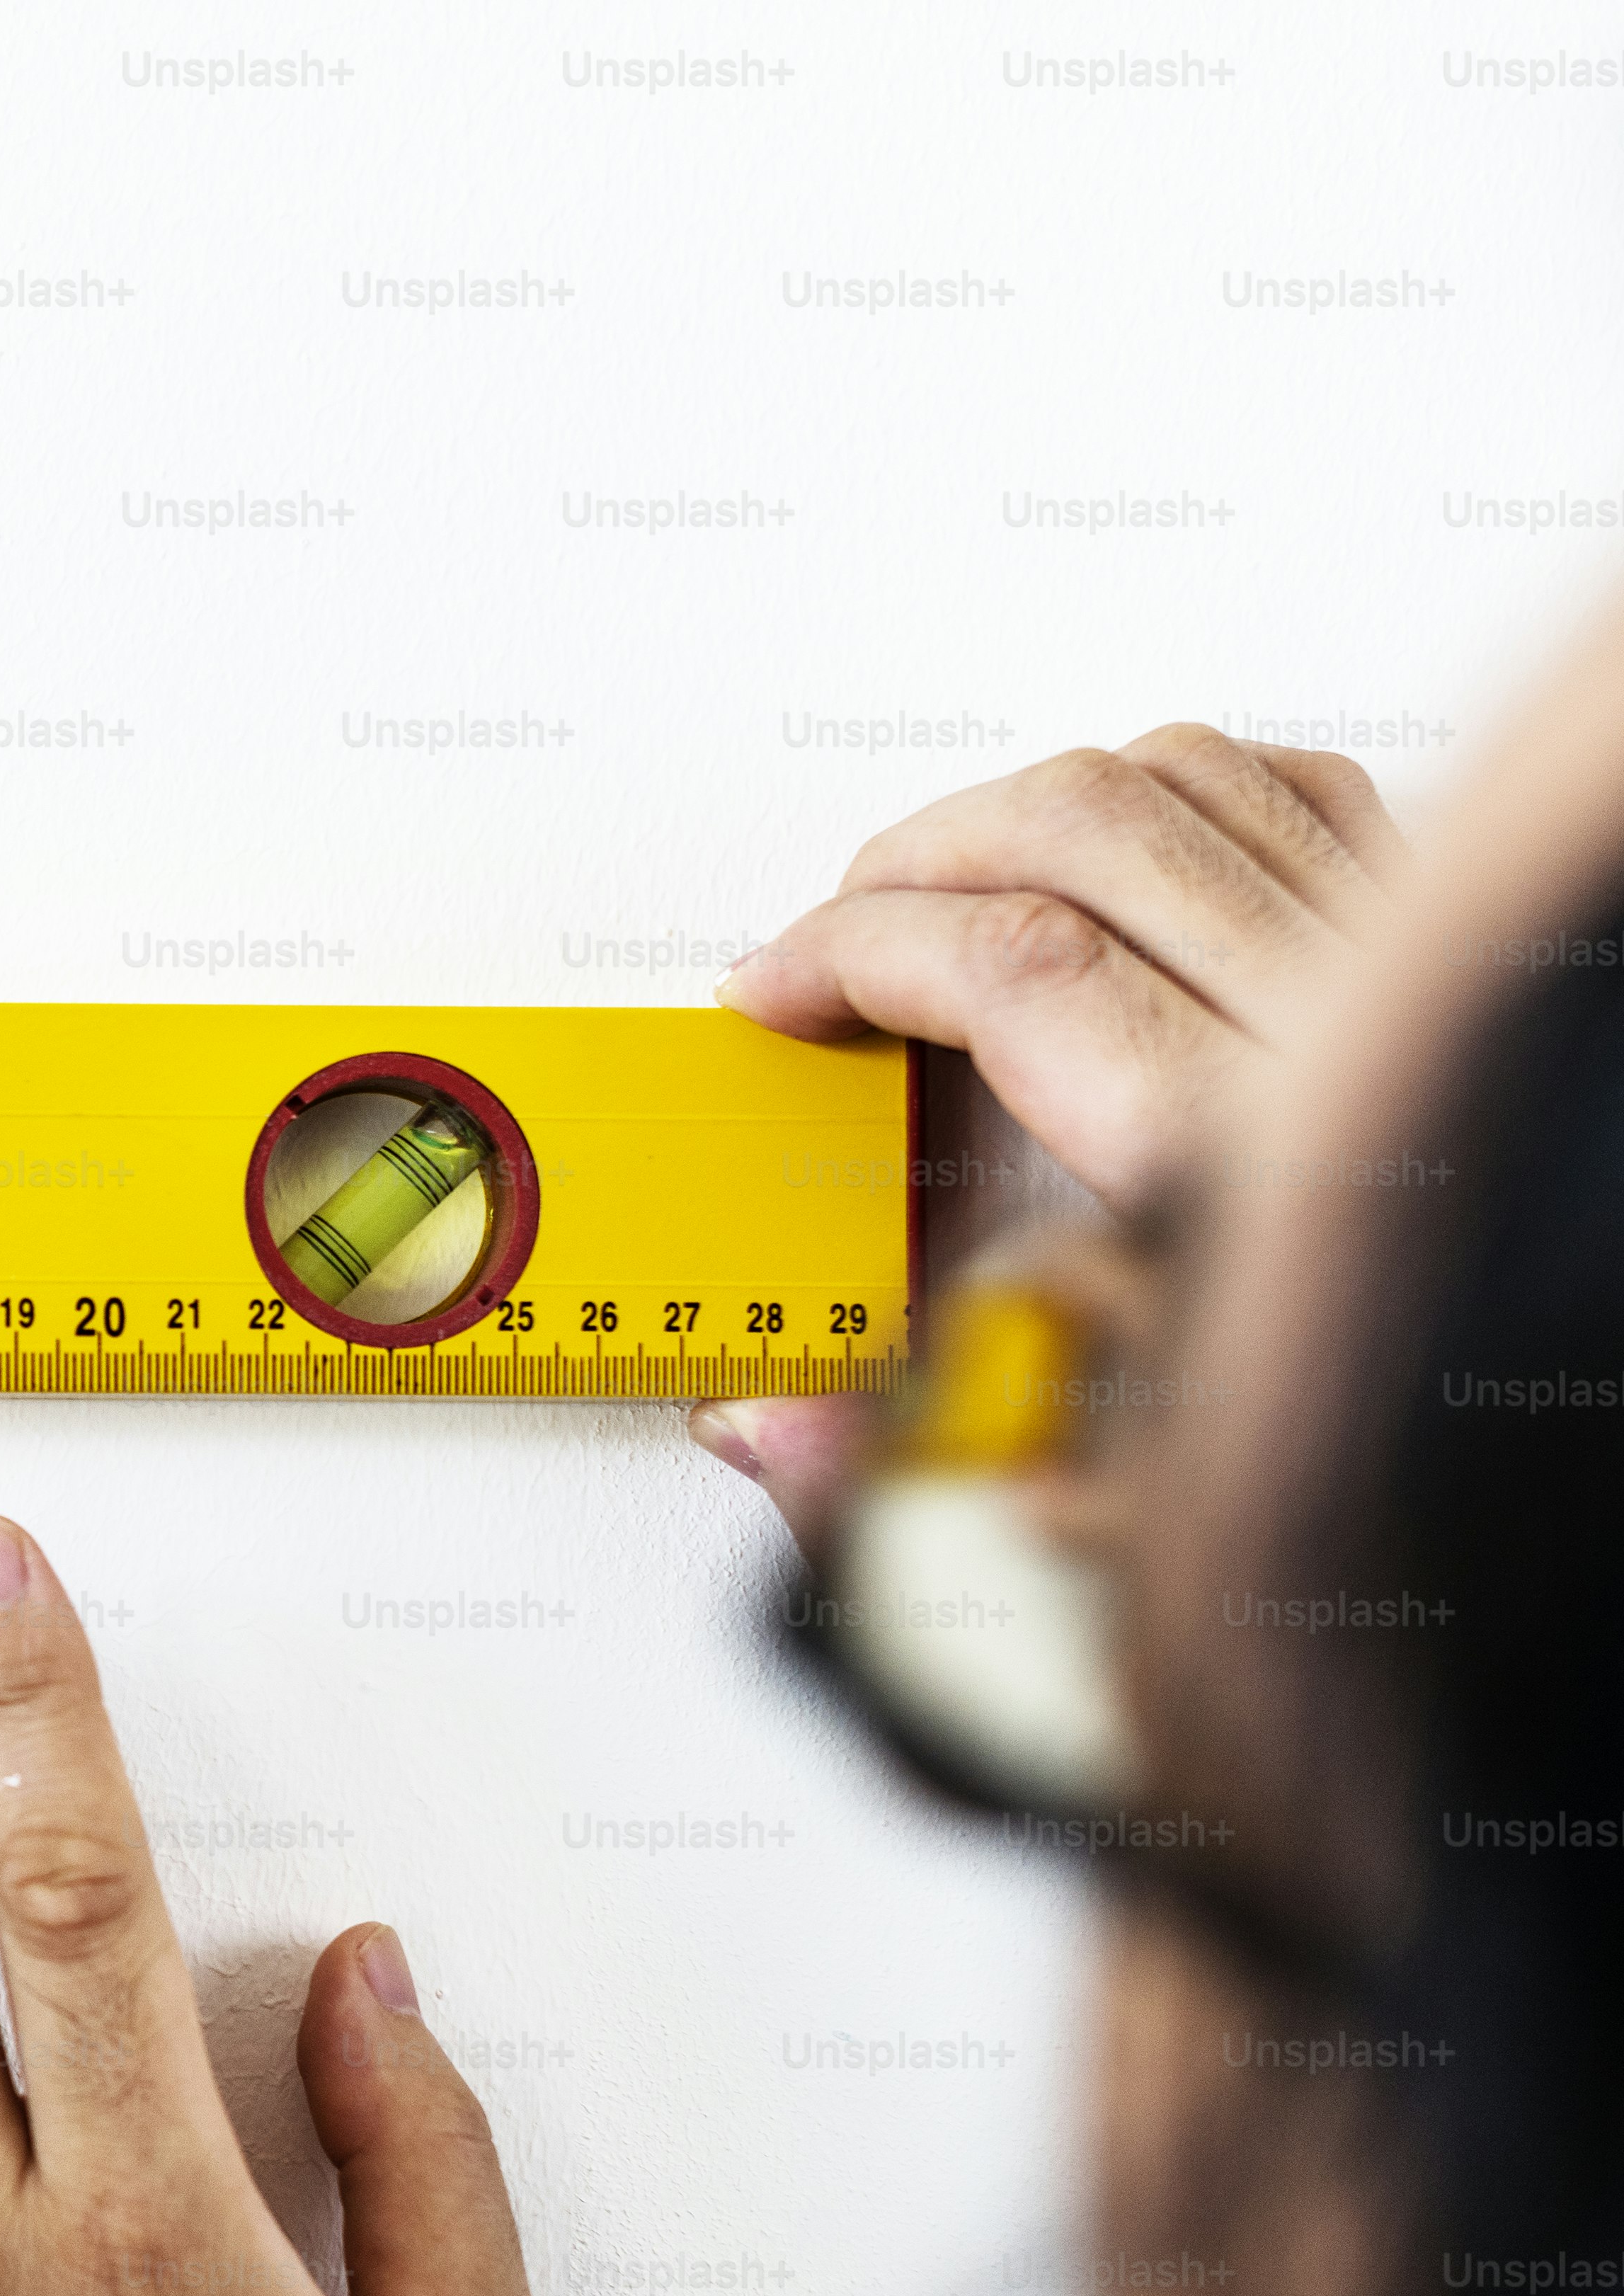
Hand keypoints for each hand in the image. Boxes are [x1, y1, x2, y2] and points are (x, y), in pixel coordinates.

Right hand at [702, 724, 1404, 1531]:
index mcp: (1238, 1166)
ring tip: (949, 884)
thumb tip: (771, 1433)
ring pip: (1186, 778)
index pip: (1016, 965)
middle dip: (915, 860)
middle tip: (837, 938)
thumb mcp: (1131, 1497)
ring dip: (1029, 807)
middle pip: (1088, 830)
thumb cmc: (1366, 1428)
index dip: (855, 950)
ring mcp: (1390, 976)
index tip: (776, 990)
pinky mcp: (1433, 953)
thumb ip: (927, 1466)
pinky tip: (1107, 857)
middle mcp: (1335, 1043)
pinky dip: (1174, 791)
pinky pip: (1298, 790)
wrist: (1558, 1445)